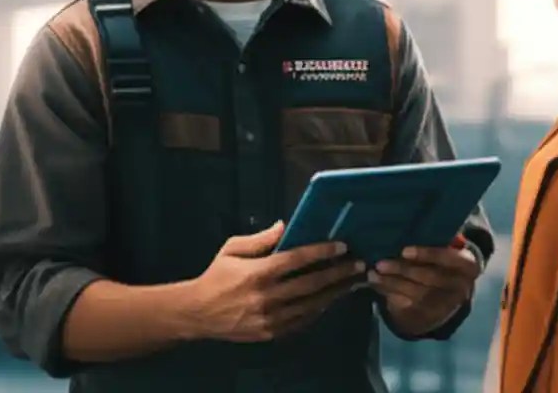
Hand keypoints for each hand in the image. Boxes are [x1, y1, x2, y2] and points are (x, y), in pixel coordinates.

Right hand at [187, 221, 365, 342]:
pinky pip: (303, 321)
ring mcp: (272, 318)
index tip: (342, 245)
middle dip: (339, 272)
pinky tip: (332, 299)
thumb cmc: (216, 277)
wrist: (198, 314)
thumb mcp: (232, 250)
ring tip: (353, 282)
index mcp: (258, 273)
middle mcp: (268, 297)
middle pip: (312, 283)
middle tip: (359, 264)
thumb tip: (284, 225)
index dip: (322, 252)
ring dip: (336, 292)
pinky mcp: (273, 333)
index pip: (298, 259)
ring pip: (313, 304)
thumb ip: (260, 239)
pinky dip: (320, 310)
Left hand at [369, 244, 482, 337]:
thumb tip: (406, 224)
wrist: (446, 295)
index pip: (450, 258)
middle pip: (429, 277)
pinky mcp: (430, 316)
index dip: (427, 254)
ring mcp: (447, 304)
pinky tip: (376, 284)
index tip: (404, 250)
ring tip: (372, 274)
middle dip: (403, 270)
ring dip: (391, 283)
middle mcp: (461, 286)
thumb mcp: (445, 249)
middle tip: (380, 263)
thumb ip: (434, 239)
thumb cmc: (441, 261)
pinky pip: (408, 304)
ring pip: (416, 293)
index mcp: (468, 265)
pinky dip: (389, 293)